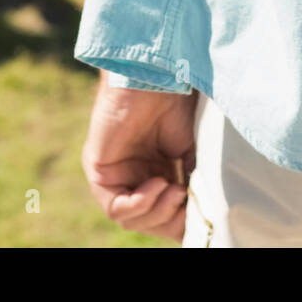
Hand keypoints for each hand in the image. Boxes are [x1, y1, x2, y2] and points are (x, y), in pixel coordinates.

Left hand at [81, 76, 197, 240]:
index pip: (165, 217)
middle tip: (186, 199)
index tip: (202, 214)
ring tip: (175, 189)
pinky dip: (140, 203)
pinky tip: (158, 182)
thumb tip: (201, 219)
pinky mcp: (99, 170)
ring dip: (158, 211)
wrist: (158, 79)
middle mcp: (133, 178)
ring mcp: (115, 175)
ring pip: (132, 221)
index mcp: (156, 174)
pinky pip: (115, 208)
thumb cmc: (177, 106)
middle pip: (149, 223)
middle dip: (171, 219)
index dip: (183, 222)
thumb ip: (194, 186)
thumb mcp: (193, 153)